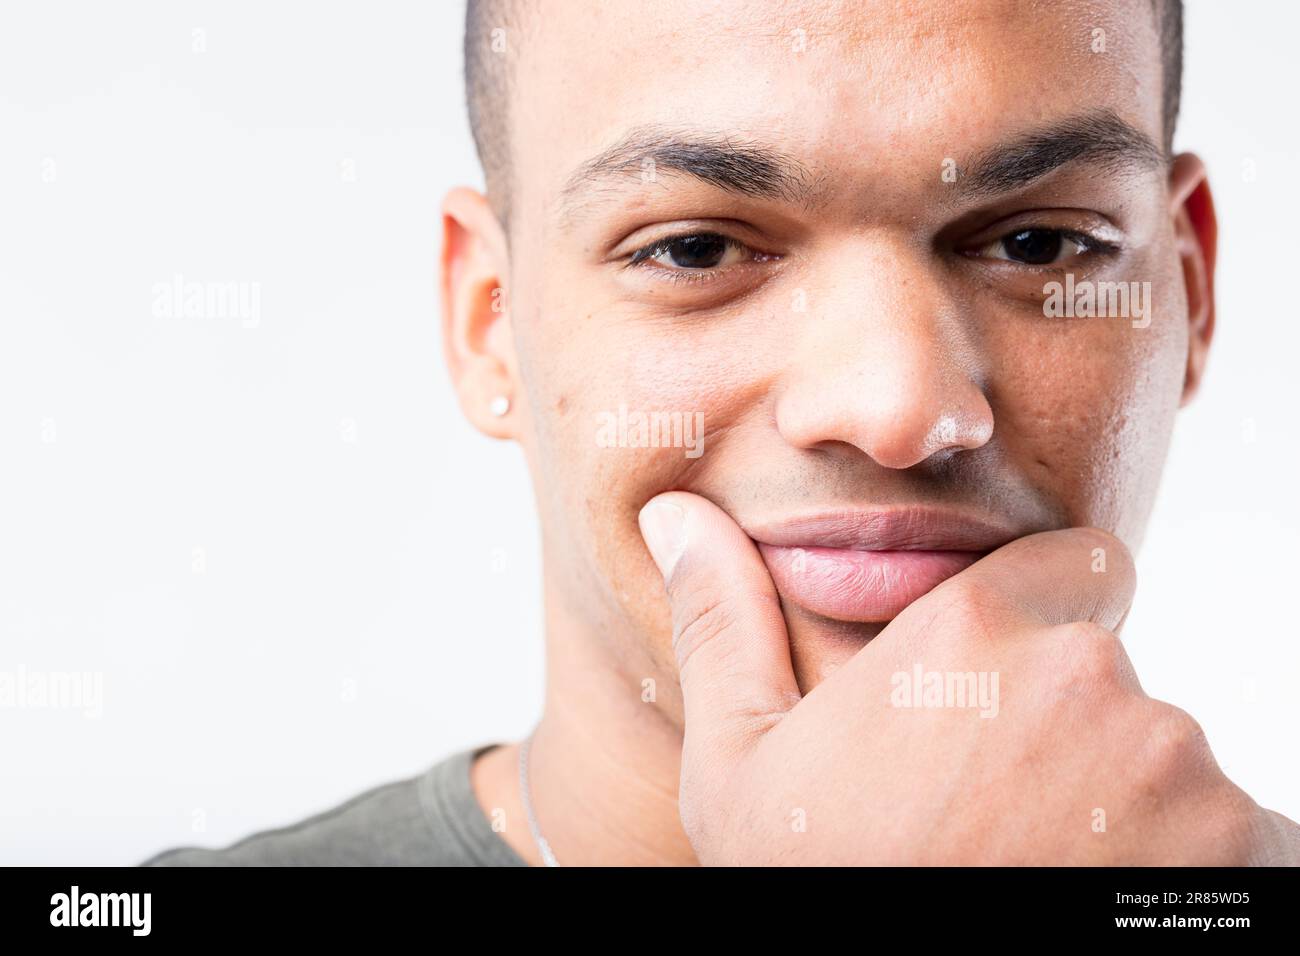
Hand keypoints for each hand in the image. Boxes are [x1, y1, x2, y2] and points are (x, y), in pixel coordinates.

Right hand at [638, 491, 1296, 864]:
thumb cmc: (821, 892)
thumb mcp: (740, 770)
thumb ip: (724, 625)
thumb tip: (677, 515)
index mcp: (972, 633)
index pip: (1078, 564)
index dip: (1043, 620)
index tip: (998, 691)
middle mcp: (1091, 678)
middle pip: (1115, 667)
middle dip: (1071, 723)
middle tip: (994, 810)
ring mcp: (1181, 771)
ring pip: (1171, 758)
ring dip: (1126, 801)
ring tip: (1035, 863)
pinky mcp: (1250, 851)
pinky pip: (1233, 834)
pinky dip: (1181, 866)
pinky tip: (1089, 892)